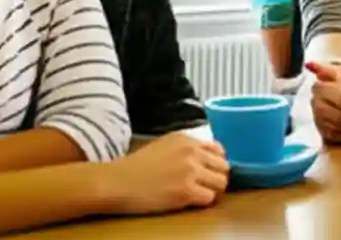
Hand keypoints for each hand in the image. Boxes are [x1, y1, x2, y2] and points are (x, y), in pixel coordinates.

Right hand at [104, 132, 229, 214]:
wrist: (116, 182)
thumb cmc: (134, 167)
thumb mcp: (163, 146)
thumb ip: (185, 149)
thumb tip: (206, 159)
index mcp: (186, 139)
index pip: (219, 150)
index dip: (215, 164)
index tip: (207, 172)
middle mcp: (192, 152)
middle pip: (224, 167)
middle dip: (215, 178)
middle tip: (203, 186)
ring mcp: (190, 171)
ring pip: (221, 183)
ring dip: (211, 190)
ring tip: (196, 194)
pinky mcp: (186, 191)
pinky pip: (209, 198)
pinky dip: (201, 202)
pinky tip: (188, 201)